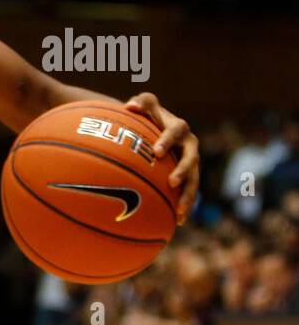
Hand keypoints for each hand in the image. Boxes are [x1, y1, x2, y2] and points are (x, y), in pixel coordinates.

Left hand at [124, 92, 198, 224]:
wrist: (156, 128)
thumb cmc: (146, 116)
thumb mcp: (144, 105)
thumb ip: (141, 103)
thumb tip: (130, 106)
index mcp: (178, 127)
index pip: (175, 131)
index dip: (167, 140)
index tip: (156, 152)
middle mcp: (189, 145)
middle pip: (191, 159)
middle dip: (183, 170)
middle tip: (172, 182)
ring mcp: (190, 162)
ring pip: (194, 180)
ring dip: (188, 195)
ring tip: (180, 212)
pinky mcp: (188, 176)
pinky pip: (188, 191)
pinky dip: (183, 205)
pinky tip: (177, 221)